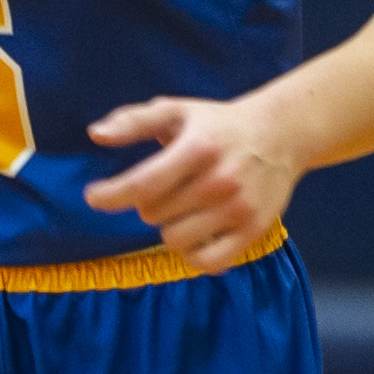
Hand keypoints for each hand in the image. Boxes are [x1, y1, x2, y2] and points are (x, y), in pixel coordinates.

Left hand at [84, 95, 297, 269]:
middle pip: (153, 214)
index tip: (93, 197)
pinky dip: (192, 253)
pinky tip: (194, 236)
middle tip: (166, 188)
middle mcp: (219, 180)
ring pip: (175, 240)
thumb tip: (96, 135)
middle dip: (148, 203)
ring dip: (168, 227)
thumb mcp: (177, 111)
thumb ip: (133, 121)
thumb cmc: (217, 124)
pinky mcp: (253, 231)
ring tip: (182, 209)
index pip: (143, 184)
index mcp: (198, 148)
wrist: (280, 134)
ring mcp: (238, 209)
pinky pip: (207, 262)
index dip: (111, 195)